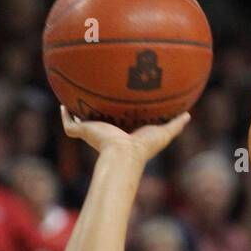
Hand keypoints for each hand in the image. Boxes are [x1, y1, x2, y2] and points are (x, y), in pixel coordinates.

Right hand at [60, 105, 189, 164]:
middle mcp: (106, 133)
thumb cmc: (143, 148)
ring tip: (72, 96)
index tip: (119, 103)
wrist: (123, 154)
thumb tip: (189, 114)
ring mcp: (92, 133)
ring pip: (81, 122)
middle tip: (94, 96)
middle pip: (98, 122)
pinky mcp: (83, 133)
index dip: (118, 114)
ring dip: (77, 112)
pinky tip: (62, 104)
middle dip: (96, 111)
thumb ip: (175, 124)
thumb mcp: (163, 132)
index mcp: (122, 134)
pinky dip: (65, 115)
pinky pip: (69, 124)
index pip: (119, 123)